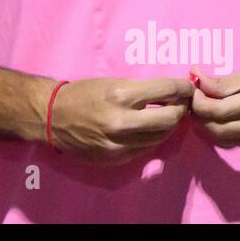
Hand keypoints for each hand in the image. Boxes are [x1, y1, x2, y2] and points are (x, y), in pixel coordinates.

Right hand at [48, 76, 192, 163]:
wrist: (52, 117)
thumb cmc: (83, 93)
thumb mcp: (112, 82)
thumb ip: (141, 90)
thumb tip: (171, 94)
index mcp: (121, 95)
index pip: (166, 91)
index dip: (183, 88)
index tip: (187, 87)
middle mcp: (122, 121)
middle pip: (170, 118)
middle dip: (180, 109)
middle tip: (181, 104)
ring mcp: (119, 143)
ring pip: (160, 137)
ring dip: (167, 126)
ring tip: (165, 115)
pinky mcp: (116, 158)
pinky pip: (144, 148)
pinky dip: (150, 138)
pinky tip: (147, 129)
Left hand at [190, 58, 239, 146]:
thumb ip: (228, 81)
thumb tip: (199, 81)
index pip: (219, 110)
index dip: (198, 103)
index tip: (191, 90)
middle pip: (219, 129)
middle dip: (199, 117)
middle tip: (194, 101)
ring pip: (228, 139)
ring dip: (210, 126)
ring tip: (205, 108)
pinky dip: (227, 131)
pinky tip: (224, 118)